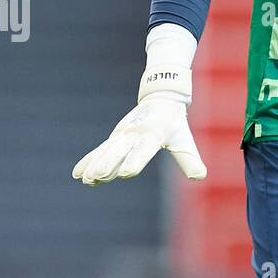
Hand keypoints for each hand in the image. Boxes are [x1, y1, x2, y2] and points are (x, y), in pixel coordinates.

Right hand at [72, 94, 206, 185]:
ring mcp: (122, 136)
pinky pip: (100, 150)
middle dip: (108, 163)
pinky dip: (89, 160)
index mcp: (152, 134)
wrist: (159, 98)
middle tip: (97, 176)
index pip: (143, 150)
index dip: (135, 161)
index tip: (125, 173)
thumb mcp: (184, 140)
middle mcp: (134, 134)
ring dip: (95, 165)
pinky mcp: (115, 138)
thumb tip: (200, 176)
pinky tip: (78, 174)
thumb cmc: (174, 123)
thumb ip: (190, 159)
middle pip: (119, 151)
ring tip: (85, 179)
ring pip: (106, 151)